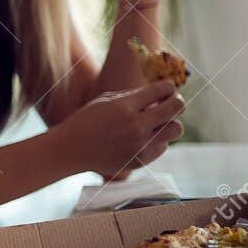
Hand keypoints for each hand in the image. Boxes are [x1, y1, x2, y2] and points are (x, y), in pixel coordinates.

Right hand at [54, 80, 183, 179]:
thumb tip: (159, 93)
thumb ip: (133, 96)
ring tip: (158, 122)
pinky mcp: (141, 160)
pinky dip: (157, 140)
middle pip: (176, 108)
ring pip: (176, 129)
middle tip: (172, 102)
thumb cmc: (86, 121)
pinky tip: (143, 138)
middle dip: (176, 102)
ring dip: (170, 123)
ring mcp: (140, 145)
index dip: (168, 87)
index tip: (167, 88)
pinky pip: (163, 146)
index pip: (162, 90)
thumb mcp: (105, 101)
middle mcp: (136, 126)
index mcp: (125, 107)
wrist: (70, 150)